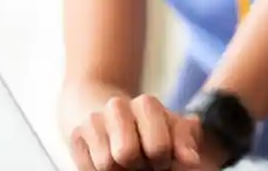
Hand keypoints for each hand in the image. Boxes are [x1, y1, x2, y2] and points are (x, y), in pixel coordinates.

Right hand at [67, 94, 205, 170]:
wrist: (109, 116)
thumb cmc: (149, 128)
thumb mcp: (172, 129)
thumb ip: (185, 141)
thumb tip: (191, 159)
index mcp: (147, 104)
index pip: (158, 147)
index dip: (162, 160)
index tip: (162, 159)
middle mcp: (118, 107)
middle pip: (126, 154)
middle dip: (138, 166)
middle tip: (142, 163)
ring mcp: (94, 120)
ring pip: (106, 164)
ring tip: (126, 163)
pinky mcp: (76, 135)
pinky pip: (89, 168)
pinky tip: (111, 164)